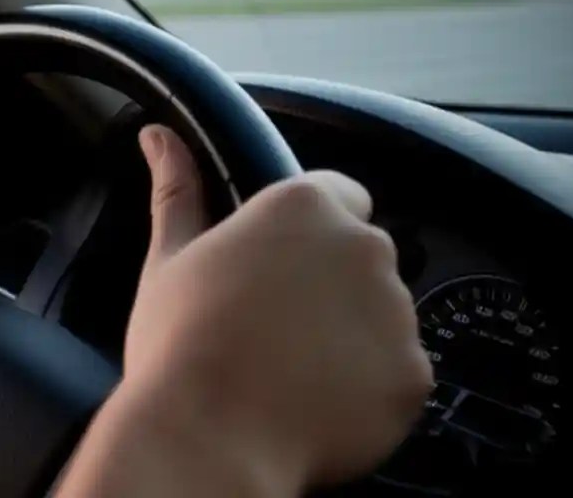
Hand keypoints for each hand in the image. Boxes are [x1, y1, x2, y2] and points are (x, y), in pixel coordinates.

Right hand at [111, 125, 430, 491]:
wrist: (204, 437)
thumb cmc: (179, 342)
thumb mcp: (170, 258)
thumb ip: (178, 189)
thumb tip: (158, 133)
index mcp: (304, 206)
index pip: (337, 195)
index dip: (306, 234)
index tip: (274, 268)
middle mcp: (364, 246)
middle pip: (362, 256)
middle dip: (331, 284)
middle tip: (274, 325)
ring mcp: (397, 313)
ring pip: (383, 315)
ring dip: (351, 334)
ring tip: (290, 370)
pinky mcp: (414, 376)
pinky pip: (398, 372)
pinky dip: (367, 388)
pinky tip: (315, 402)